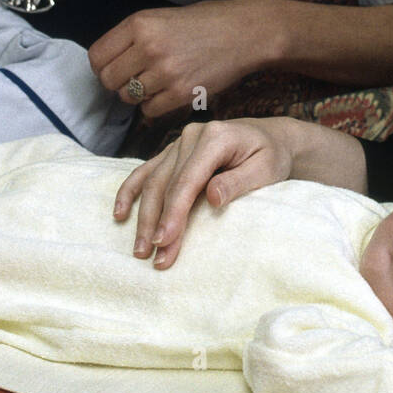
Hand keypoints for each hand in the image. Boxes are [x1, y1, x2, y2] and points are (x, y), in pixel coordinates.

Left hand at [89, 0, 271, 118]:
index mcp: (140, 23)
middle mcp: (149, 47)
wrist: (246, 32)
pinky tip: (169, 92)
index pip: (97, 56)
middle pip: (109, 80)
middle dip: (118, 83)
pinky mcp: (181, 93)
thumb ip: (134, 37)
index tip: (111, 68)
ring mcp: (165, 72)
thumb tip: (108, 61)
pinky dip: (155, 106)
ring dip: (139, 94)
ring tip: (158, 81)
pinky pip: (149, 111)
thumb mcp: (163, 17)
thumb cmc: (206, 23)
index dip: (102, 66)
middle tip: (135, 78)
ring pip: (129, 97)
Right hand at [112, 116, 297, 266]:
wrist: (272, 138)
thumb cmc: (272, 156)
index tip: (164, 241)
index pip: (188, 180)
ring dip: (142, 215)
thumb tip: (211, 198)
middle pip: (165, 183)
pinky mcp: (173, 152)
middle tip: (150, 256)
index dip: (174, 212)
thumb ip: (238, 181)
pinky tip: (120, 213)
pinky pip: (146, 170)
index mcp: (214, 138)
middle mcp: (191, 136)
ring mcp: (179, 143)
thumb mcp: (266, 169)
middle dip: (155, 221)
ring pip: (152, 180)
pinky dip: (130, 191)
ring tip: (139, 248)